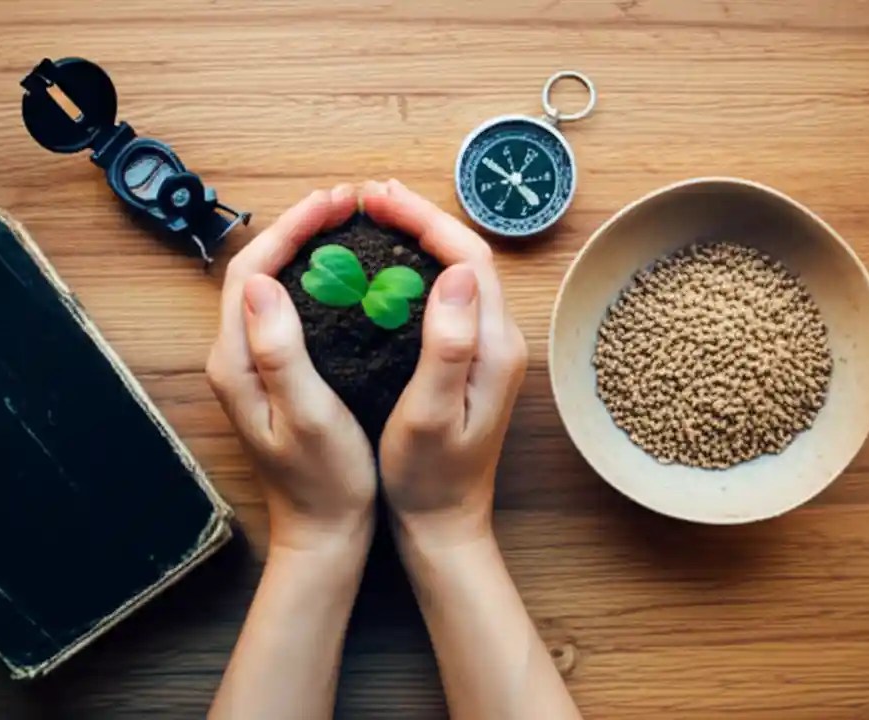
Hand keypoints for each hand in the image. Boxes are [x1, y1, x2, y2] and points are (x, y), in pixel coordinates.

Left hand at [206, 185, 376, 553]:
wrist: (324, 533)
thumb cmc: (324, 482)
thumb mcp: (306, 415)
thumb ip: (278, 350)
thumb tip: (260, 282)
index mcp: (236, 361)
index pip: (252, 270)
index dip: (291, 228)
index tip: (334, 205)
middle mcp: (236, 357)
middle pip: (258, 270)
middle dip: (299, 227)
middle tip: (349, 203)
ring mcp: (253, 365)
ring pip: (273, 285)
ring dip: (306, 248)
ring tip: (350, 224)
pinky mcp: (274, 374)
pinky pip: (289, 307)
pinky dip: (316, 278)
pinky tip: (348, 273)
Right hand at [361, 179, 528, 547]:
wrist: (443, 525)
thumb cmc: (428, 478)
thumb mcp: (430, 413)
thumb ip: (447, 345)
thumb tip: (454, 272)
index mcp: (493, 347)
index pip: (468, 258)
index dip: (424, 220)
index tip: (377, 201)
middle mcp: (498, 341)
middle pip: (467, 257)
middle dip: (420, 218)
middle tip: (369, 199)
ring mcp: (486, 352)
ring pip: (459, 274)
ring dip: (420, 240)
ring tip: (375, 219)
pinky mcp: (470, 362)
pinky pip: (448, 298)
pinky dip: (417, 270)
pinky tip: (385, 269)